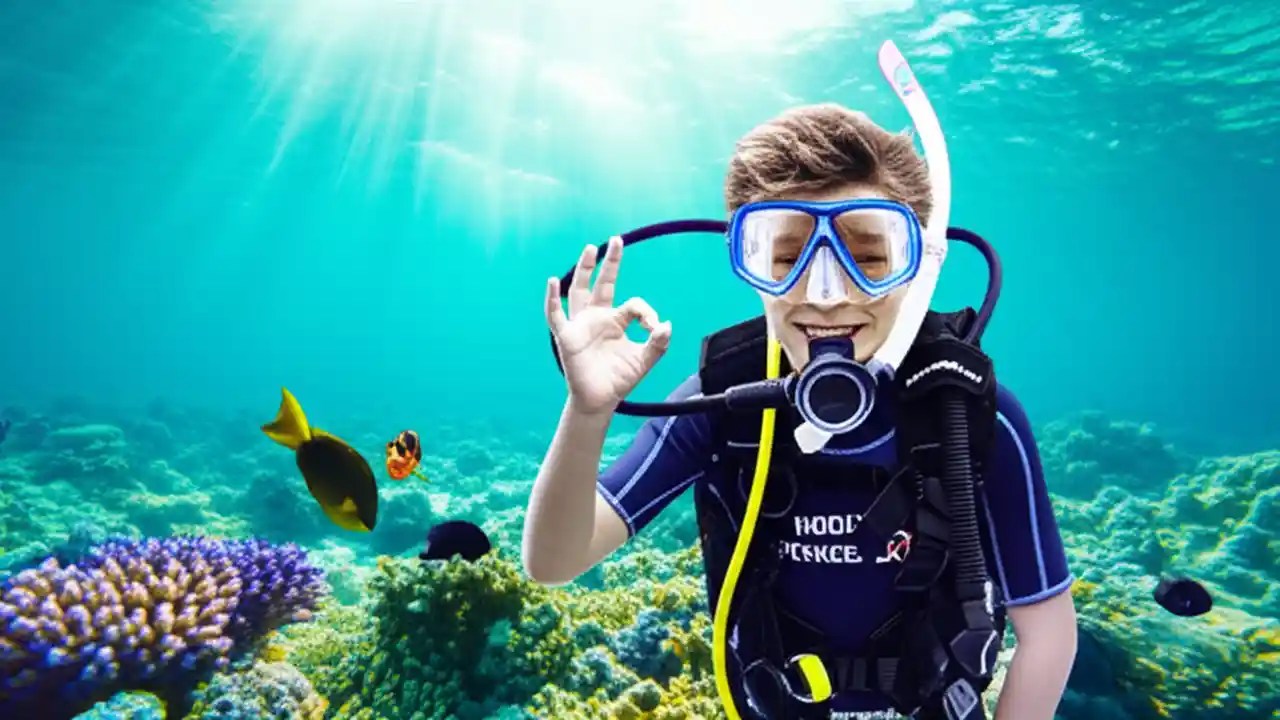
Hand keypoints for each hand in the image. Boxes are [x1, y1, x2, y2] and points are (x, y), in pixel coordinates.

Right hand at [545, 236, 671, 415]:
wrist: (600, 400)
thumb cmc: (619, 379)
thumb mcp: (645, 360)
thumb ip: (658, 344)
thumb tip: (666, 324)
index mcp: (616, 320)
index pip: (633, 303)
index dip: (647, 311)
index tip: (654, 328)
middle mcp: (598, 317)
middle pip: (603, 283)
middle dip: (610, 262)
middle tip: (617, 240)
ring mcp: (581, 324)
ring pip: (579, 290)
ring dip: (585, 270)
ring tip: (590, 249)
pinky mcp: (566, 336)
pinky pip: (555, 315)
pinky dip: (552, 299)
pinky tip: (553, 282)